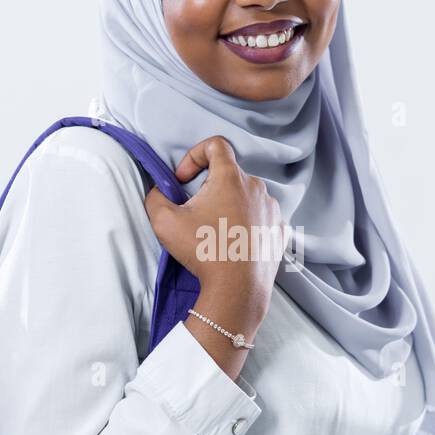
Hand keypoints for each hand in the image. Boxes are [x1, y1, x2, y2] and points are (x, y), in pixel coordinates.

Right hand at [144, 135, 286, 320]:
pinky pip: (260, 217)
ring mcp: (271, 209)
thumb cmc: (203, 251)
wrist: (237, 289)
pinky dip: (246, 224)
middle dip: (209, 187)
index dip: (194, 155)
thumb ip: (155, 197)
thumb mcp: (163, 221)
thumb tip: (159, 191)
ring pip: (246, 196)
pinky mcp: (279, 230)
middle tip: (195, 213)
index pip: (216, 144)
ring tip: (215, 231)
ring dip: (229, 206)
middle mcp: (256, 187)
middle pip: (229, 174)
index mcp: (231, 177)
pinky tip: (234, 243)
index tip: (183, 180)